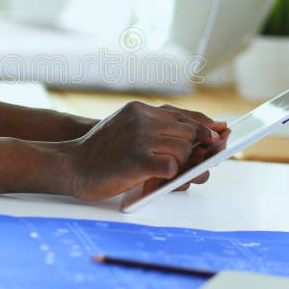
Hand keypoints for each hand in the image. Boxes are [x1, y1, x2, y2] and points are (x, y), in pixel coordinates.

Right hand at [65, 101, 227, 201]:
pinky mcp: (138, 161)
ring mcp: (140, 139)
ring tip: (165, 173)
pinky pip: (171, 168)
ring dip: (181, 166)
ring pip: (183, 151)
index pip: (181, 115)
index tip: (219, 134)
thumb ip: (154, 128)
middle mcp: (142, 120)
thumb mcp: (126, 127)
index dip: (203, 126)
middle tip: (199, 162)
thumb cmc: (99, 151)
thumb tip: (193, 134)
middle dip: (194, 151)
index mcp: (140, 110)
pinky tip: (161, 178)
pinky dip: (172, 176)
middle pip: (187, 134)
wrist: (69, 165)